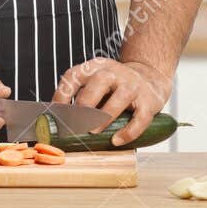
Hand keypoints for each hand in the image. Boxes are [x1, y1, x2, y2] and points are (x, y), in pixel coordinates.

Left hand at [53, 59, 171, 145]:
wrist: (149, 78)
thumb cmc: (115, 86)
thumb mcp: (96, 82)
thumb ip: (80, 96)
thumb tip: (57, 122)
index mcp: (96, 67)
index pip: (75, 75)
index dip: (63, 94)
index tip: (57, 113)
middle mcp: (115, 72)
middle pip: (99, 82)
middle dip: (85, 105)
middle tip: (76, 124)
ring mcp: (134, 85)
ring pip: (120, 97)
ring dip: (105, 116)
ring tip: (93, 132)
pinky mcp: (149, 101)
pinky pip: (140, 117)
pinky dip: (129, 131)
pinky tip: (117, 140)